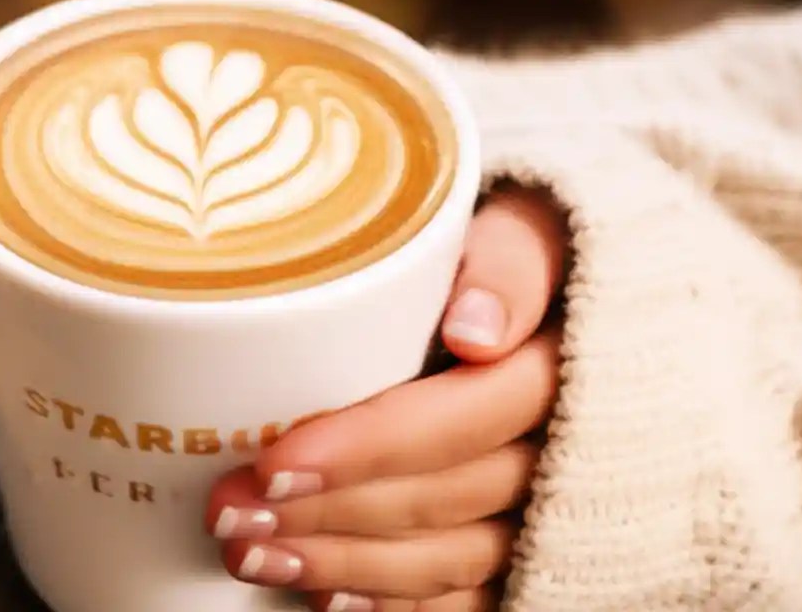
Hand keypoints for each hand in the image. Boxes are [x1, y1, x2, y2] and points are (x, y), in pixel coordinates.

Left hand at [206, 185, 568, 611]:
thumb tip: (476, 332)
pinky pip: (468, 599)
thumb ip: (507, 261)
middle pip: (443, 498)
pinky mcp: (527, 546)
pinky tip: (324, 599)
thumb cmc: (517, 256)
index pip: (462, 420)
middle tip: (232, 511)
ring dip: (343, 565)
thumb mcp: (527, 227)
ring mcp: (545, 509)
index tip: (275, 461)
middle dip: (328, 512)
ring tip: (251, 553)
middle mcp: (560, 450)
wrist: (568, 302)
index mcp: (561, 368)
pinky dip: (394, 604)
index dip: (368, 448)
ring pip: (449, 558)